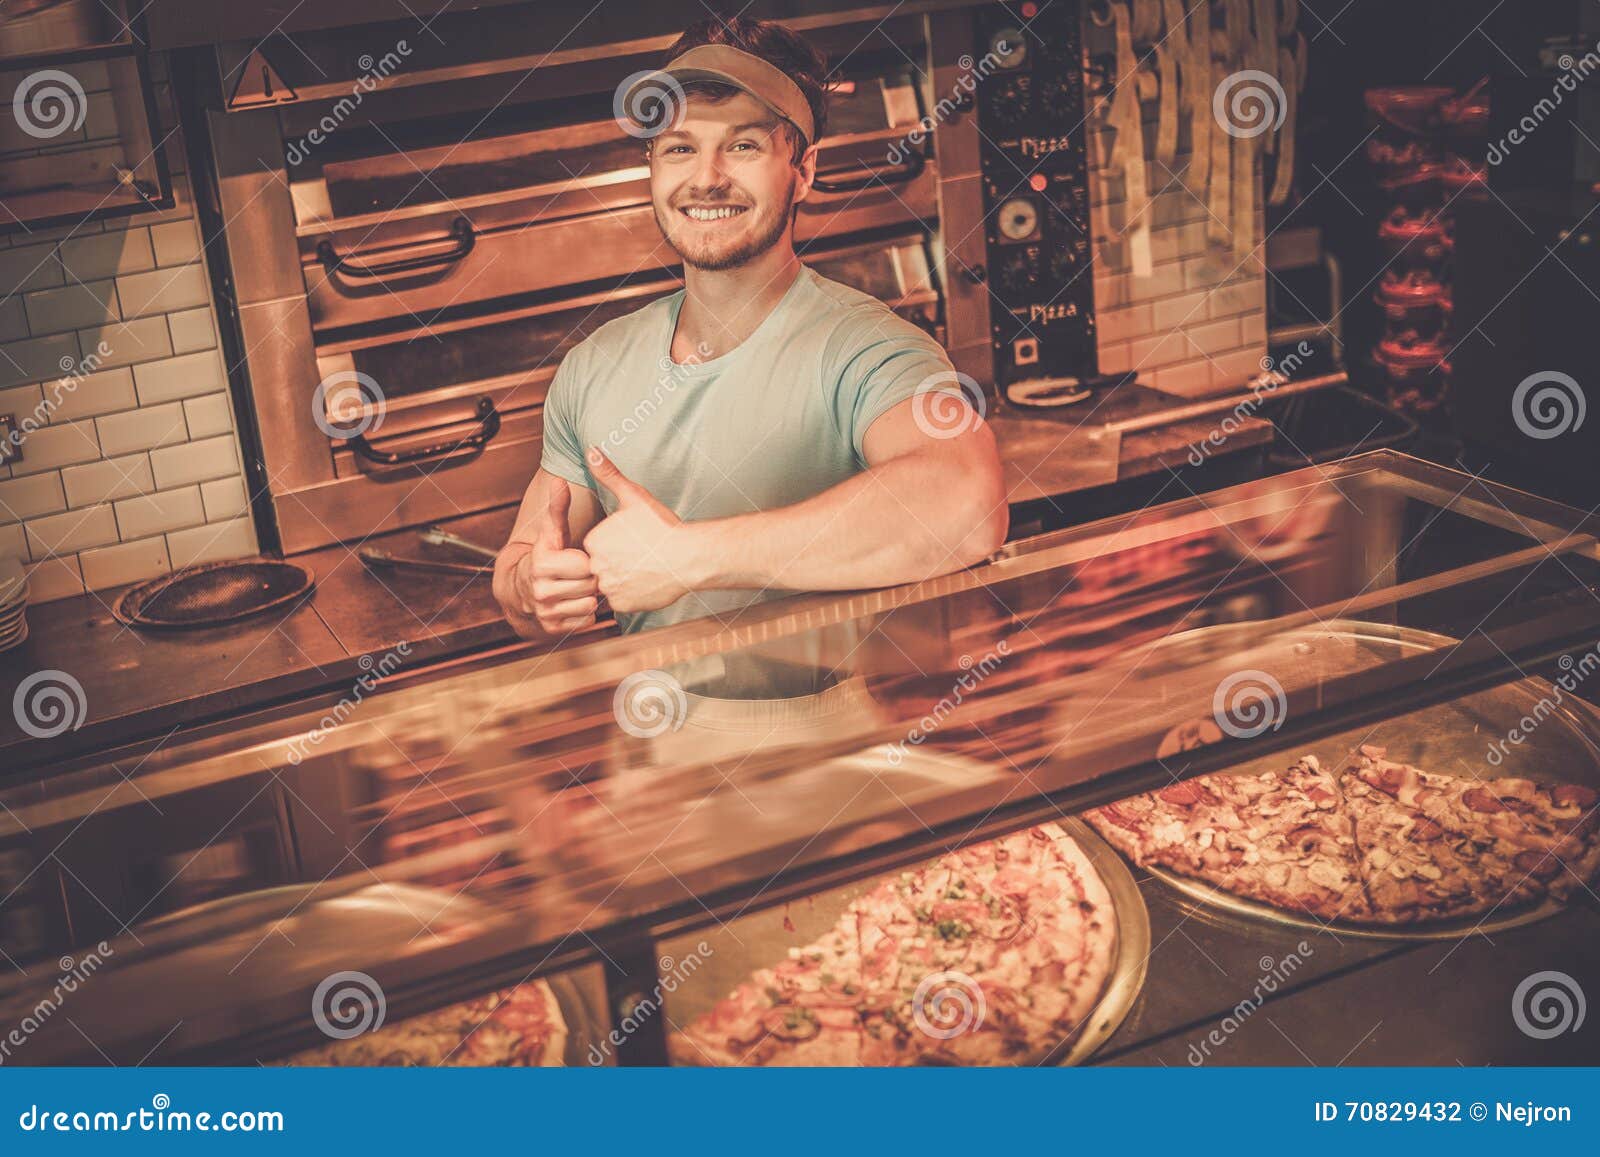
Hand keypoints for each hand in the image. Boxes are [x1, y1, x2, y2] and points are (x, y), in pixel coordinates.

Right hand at [493, 481, 599, 635]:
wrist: (520, 590)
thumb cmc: (545, 557)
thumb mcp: (551, 533)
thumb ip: (557, 508)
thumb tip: (560, 480)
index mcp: (541, 563)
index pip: (585, 564)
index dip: (587, 561)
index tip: (579, 558)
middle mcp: (540, 590)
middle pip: (590, 585)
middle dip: (590, 579)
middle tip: (582, 575)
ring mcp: (546, 612)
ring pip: (590, 604)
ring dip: (589, 596)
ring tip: (579, 588)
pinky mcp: (553, 629)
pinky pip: (587, 621)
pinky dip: (586, 613)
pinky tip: (575, 602)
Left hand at [582, 447, 698, 613]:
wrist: (688, 557)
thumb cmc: (662, 525)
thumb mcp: (634, 496)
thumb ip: (608, 474)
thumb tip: (591, 450)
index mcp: (594, 541)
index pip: (598, 545)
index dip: (617, 542)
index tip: (635, 539)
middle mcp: (596, 566)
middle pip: (603, 565)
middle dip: (621, 560)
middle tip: (643, 554)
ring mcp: (609, 588)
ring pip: (612, 583)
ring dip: (627, 577)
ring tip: (647, 567)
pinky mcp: (623, 605)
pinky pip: (622, 600)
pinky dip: (634, 593)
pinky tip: (649, 581)